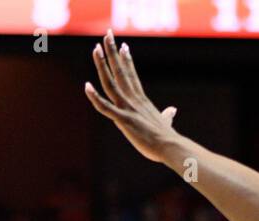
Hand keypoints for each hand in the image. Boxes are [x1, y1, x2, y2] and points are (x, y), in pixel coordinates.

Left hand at [84, 31, 180, 163]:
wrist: (171, 147)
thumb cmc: (167, 138)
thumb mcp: (165, 123)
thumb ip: (166, 116)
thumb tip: (172, 111)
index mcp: (141, 101)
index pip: (132, 76)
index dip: (127, 61)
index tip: (123, 46)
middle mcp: (134, 100)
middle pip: (121, 72)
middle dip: (113, 52)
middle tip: (108, 34)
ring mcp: (128, 109)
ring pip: (111, 83)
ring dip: (102, 65)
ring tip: (96, 48)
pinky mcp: (124, 120)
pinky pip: (106, 107)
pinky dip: (95, 97)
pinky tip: (87, 86)